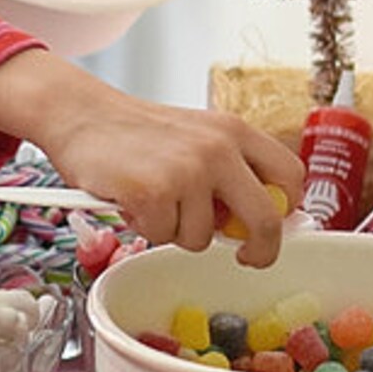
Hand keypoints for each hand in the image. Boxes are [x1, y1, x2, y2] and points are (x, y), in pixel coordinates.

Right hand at [0, 52, 304, 267]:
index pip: (291, 175)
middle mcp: (218, 149)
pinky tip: (132, 201)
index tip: (271, 225)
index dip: (286, 209)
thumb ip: (228, 171)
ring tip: (153, 202)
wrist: (81, 114)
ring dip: (175, 231)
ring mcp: (186, 171)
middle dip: (260, 250)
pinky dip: (144, 228)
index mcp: (234, 131)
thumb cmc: (135, 133)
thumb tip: (253, 224)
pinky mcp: (153, 192)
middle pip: (265, 219)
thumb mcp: (195, 138)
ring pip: (202, 237)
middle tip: (247, 257)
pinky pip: (161, 236)